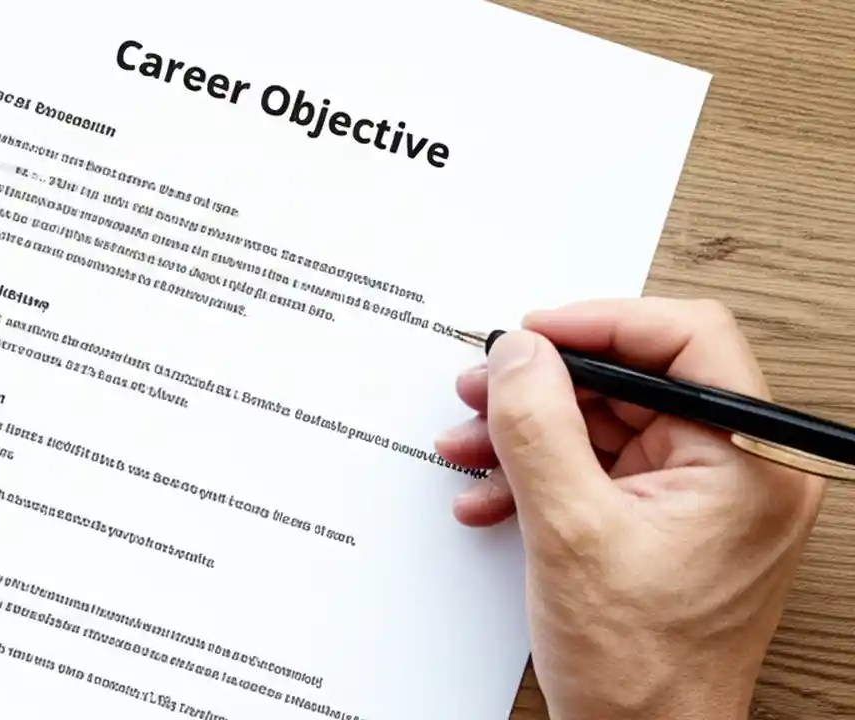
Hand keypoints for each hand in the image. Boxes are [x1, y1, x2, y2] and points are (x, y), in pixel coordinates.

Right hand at [436, 299, 824, 719]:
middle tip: (485, 387)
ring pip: (602, 425)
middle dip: (544, 386)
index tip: (534, 333)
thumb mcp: (570, 531)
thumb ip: (538, 426)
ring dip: (526, 432)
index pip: (686, 340)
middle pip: (632, 381)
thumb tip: (518, 353)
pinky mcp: (658, 523)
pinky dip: (537, 475)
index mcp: (748, 461)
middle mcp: (734, 471)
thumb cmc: (640, 669)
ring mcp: (696, 499)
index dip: (601, 322)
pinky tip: (491, 494)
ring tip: (470, 445)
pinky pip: (593, 470)